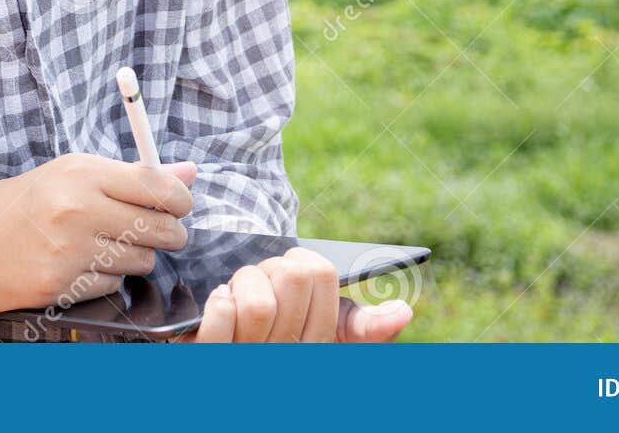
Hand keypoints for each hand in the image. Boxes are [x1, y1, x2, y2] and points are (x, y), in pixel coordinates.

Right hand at [0, 153, 195, 313]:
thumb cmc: (24, 204)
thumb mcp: (71, 173)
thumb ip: (132, 175)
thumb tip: (189, 173)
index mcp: (82, 172)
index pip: (157, 185)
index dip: (180, 199)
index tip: (181, 206)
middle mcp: (77, 208)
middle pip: (159, 227)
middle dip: (170, 233)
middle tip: (161, 232)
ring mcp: (68, 249)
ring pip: (141, 262)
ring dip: (137, 259)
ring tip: (110, 246)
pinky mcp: (59, 284)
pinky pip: (112, 287)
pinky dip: (107, 280)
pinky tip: (84, 266)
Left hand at [177, 246, 413, 341]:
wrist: (225, 357)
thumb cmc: (283, 336)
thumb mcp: (329, 335)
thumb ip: (365, 327)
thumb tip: (403, 311)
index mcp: (321, 343)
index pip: (322, 274)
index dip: (303, 259)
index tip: (292, 266)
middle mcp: (290, 354)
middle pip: (293, 277)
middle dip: (272, 267)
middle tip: (263, 283)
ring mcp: (251, 360)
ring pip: (259, 301)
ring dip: (242, 283)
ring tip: (237, 294)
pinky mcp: (214, 358)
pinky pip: (223, 315)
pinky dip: (219, 300)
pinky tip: (220, 303)